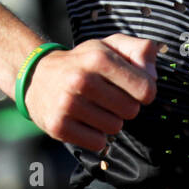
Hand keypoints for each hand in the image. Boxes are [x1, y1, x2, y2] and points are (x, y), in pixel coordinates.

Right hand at [23, 34, 157, 153]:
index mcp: (99, 57)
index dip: (145, 92)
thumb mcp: (110, 46)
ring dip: (110, 121)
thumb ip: (140, 51)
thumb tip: (152, 76)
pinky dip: (95, 136)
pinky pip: (97, 143)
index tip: (134, 89)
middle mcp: (82, 80)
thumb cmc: (82, 62)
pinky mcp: (58, 126)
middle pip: (131, 111)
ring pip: (115, 128)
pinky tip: (84, 120)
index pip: (145, 89)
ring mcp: (68, 104)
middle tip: (109, 97)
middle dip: (125, 106)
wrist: (36, 76)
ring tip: (95, 107)